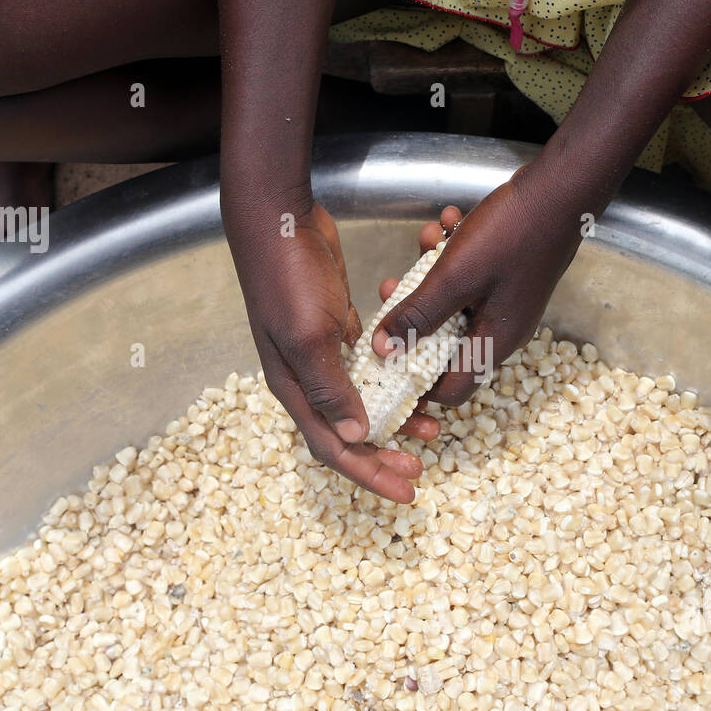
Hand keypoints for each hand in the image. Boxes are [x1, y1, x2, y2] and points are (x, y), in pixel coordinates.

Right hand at [227, 201, 437, 502]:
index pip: (332, 448)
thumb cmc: (288, 277)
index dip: (369, 474)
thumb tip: (356, 435)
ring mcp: (322, 353)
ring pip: (362, 402)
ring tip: (430, 427)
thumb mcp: (310, 336)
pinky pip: (369, 369)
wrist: (279, 220)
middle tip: (421, 468)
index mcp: (294, 388)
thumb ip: (330, 387)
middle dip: (384, 456)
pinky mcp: (338, 329)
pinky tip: (418, 378)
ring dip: (395, 418)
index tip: (407, 491)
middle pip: (347, 434)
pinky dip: (393, 380)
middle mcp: (306, 378)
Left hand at [372, 165, 583, 405]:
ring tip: (428, 237)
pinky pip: (468, 277)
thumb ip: (418, 315)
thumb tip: (384, 349)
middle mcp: (501, 330)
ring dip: (431, 272)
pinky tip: (449, 221)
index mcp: (493, 342)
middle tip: (393, 287)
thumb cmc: (512, 235)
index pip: (451, 390)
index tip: (386, 360)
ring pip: (452, 302)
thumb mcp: (454, 277)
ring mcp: (504, 303)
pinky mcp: (505, 278)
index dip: (415, 382)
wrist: (560, 189)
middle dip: (415, 312)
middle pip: (443, 342)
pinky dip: (452, 253)